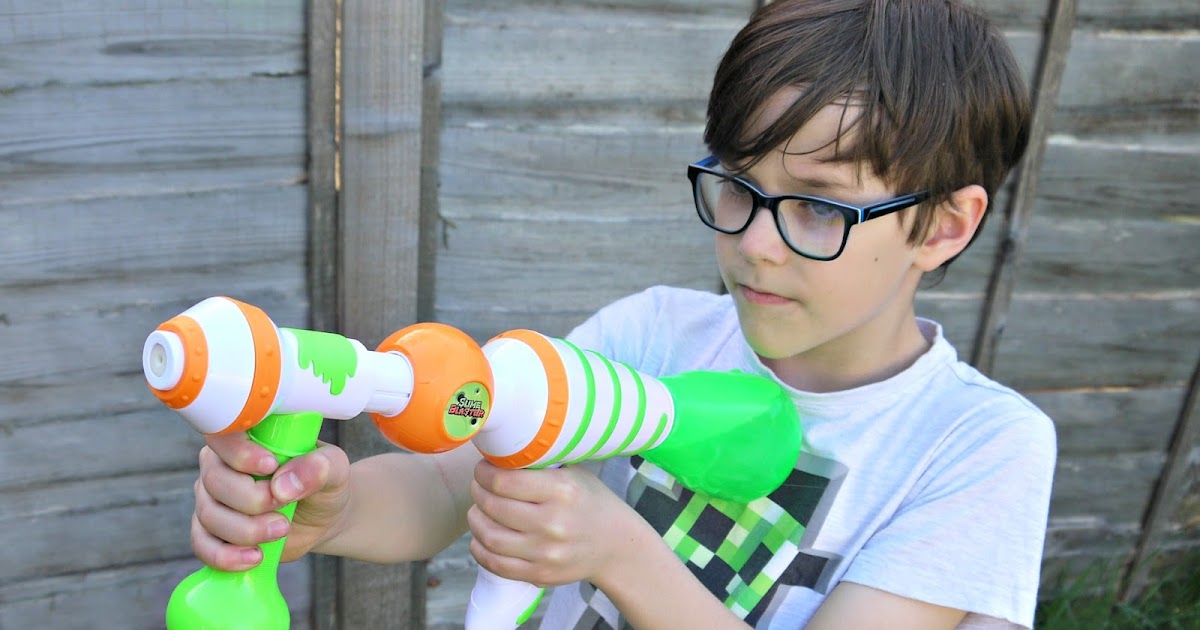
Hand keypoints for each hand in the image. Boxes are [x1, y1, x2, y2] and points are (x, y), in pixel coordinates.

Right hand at [190, 432, 350, 570]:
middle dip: (252, 500)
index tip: (270, 467)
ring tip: (281, 529)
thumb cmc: (323, 482)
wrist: (322, 517)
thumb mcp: (334, 469)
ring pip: (208, 515)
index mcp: (246, 438)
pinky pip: (202, 545)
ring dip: (246, 529)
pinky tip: (255, 557)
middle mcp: (221, 465)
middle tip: (284, 506)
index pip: (223, 435)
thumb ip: (319, 466)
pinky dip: (226, 556)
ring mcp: (211, 498)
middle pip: (214, 481)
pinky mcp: (211, 531)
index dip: (239, 453)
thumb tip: (284, 485)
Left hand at [467, 460, 642, 587]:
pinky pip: (497, 565)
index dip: (484, 473)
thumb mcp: (574, 475)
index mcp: (561, 491)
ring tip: (478, 510)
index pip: (504, 481)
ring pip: (490, 537)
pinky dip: (480, 550)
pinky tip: (482, 537)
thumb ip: (539, 466)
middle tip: (479, 486)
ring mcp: (545, 552)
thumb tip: (498, 454)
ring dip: (475, 520)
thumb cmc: (591, 503)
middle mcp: (553, 523)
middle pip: (493, 506)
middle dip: (478, 492)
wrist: (616, 545)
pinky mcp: (540, 574)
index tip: (483, 469)